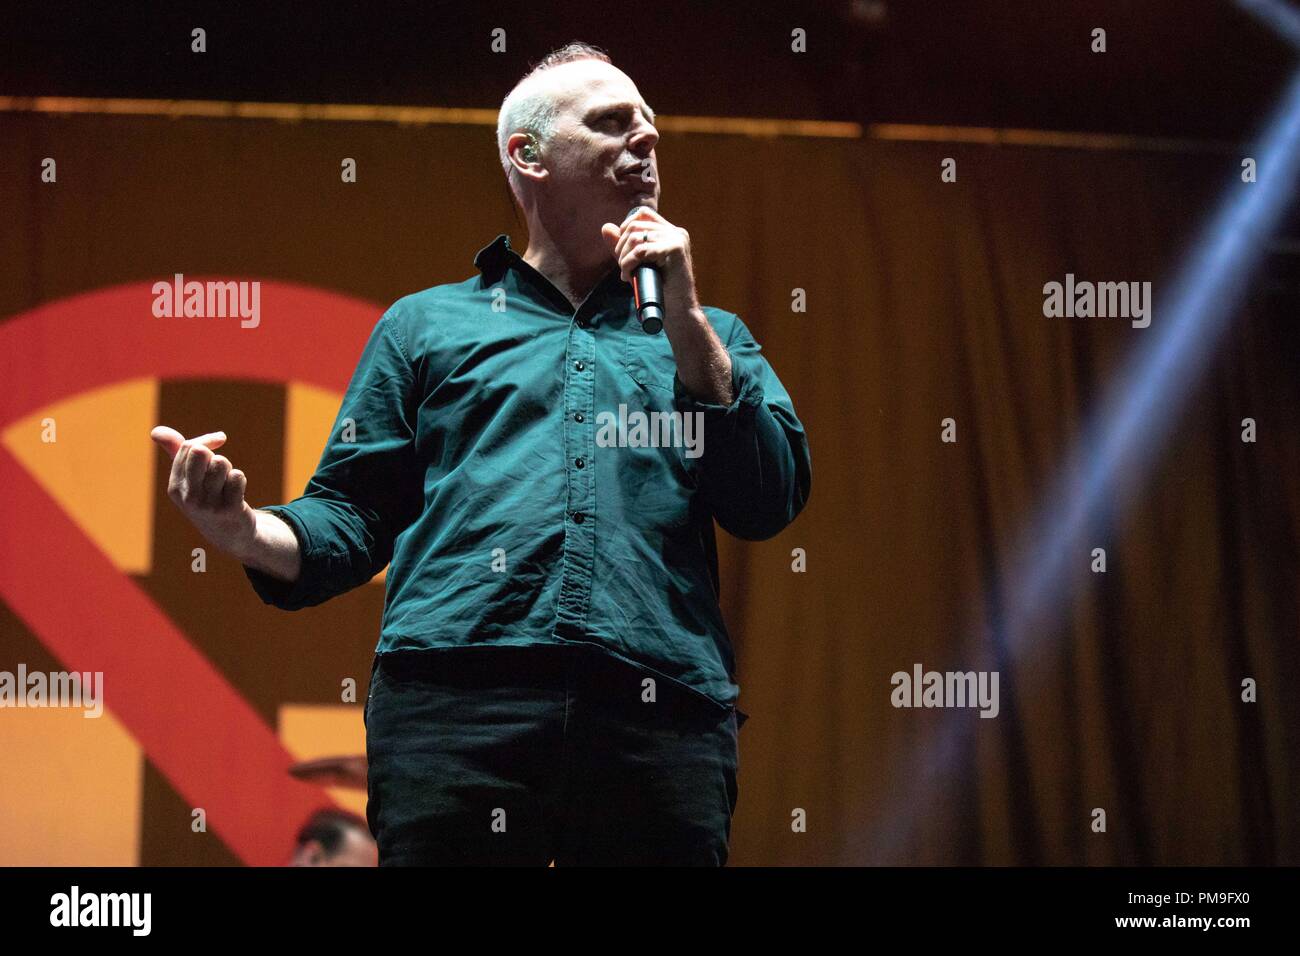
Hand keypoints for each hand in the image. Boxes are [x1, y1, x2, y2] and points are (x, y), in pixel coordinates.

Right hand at [151, 426, 256, 558]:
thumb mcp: (189, 478)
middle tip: (220, 471)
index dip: (207, 442)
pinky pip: (237, 476)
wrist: (230, 534)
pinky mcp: (229, 509)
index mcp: (175, 487)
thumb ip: (175, 451)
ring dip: (229, 469)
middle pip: (199, 452)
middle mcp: (188, 497)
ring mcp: (208, 505)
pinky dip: (240, 479)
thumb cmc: (208, 498)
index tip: (219, 442)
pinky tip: (236, 494)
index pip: (188, 447)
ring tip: (227, 486)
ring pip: (221, 463)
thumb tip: (155, 431)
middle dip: (214, 455)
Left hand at [600, 206, 700, 320]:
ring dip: (624, 257)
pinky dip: (629, 263)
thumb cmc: (659, 289)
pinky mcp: (676, 248)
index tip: (623, 251)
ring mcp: (677, 238)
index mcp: (669, 232)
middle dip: (621, 246)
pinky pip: (642, 250)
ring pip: (636, 237)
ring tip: (626, 273)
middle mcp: (675, 232)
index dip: (625, 228)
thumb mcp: (637, 264)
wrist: (679, 310)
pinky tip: (629, 275)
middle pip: (635, 225)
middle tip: (623, 268)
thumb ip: (623, 246)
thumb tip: (606, 227)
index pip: (642, 214)